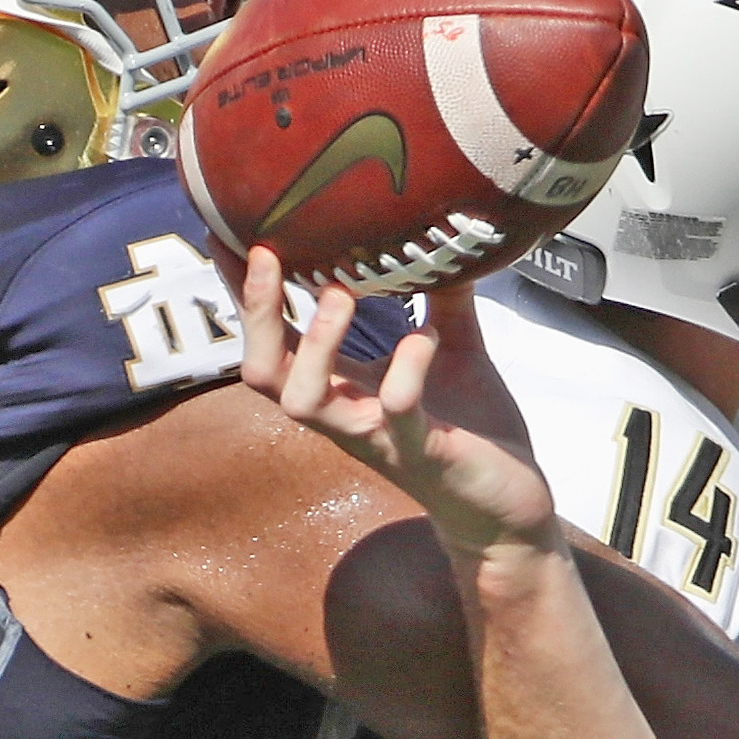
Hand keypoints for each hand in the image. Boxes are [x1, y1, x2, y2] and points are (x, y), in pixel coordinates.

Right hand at [235, 245, 553, 556]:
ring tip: (340, 293)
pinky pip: (397, 412)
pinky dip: (407, 369)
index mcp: (343, 387)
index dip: (245, 296)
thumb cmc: (473, 427)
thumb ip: (442, 298)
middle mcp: (344, 414)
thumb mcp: (453, 350)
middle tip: (267, 255)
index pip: (272, 341)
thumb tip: (444, 234)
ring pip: (305, 401)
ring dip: (315, 344)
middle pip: (264, 373)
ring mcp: (376, 436)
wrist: (509, 505)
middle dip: (256, 315)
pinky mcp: (421, 452)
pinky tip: (424, 335)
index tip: (229, 237)